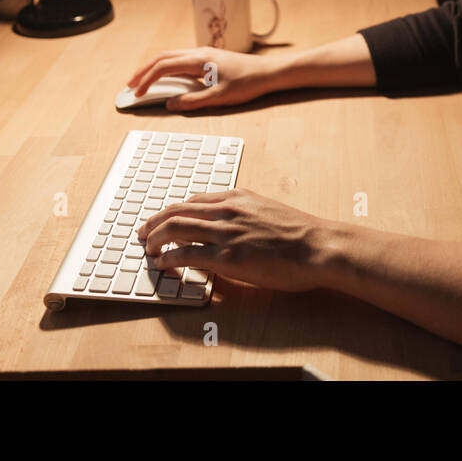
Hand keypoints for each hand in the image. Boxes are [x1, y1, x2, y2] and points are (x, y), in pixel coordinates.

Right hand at [126, 47, 283, 110]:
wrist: (269, 72)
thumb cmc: (248, 83)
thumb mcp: (219, 97)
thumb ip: (193, 102)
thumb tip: (169, 104)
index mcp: (198, 60)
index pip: (163, 67)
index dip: (147, 80)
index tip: (136, 93)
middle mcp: (199, 53)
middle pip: (163, 57)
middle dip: (143, 70)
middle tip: (130, 85)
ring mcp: (204, 54)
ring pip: (171, 57)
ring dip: (155, 68)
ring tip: (143, 81)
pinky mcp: (209, 59)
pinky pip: (182, 60)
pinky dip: (168, 68)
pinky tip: (167, 79)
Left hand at [136, 189, 335, 291]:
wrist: (318, 246)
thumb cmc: (299, 233)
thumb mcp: (266, 211)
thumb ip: (242, 214)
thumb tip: (222, 226)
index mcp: (238, 197)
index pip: (192, 199)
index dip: (170, 210)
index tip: (160, 219)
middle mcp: (228, 210)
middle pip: (177, 210)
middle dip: (154, 222)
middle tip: (142, 233)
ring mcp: (227, 233)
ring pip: (176, 228)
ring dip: (155, 238)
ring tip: (147, 248)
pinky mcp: (229, 257)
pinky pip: (188, 254)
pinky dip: (169, 258)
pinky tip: (163, 264)